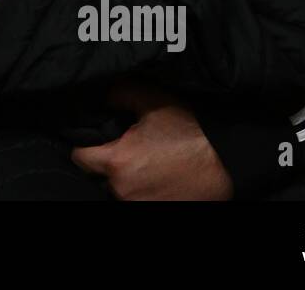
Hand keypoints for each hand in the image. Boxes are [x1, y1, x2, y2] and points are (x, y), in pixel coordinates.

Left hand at [71, 83, 233, 199]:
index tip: (96, 140)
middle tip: (127, 148)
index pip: (79, 156)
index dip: (85, 145)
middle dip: (108, 161)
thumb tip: (104, 94)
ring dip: (125, 177)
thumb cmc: (191, 135)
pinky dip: (140, 189)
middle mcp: (122, 188)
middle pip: (98, 174)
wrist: (225, 165)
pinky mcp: (152, 211)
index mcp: (117, 160)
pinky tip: (154, 175)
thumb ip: (122, 94)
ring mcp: (136, 204)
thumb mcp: (155, 102)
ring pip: (116, 188)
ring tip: (144, 161)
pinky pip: (134, 198)